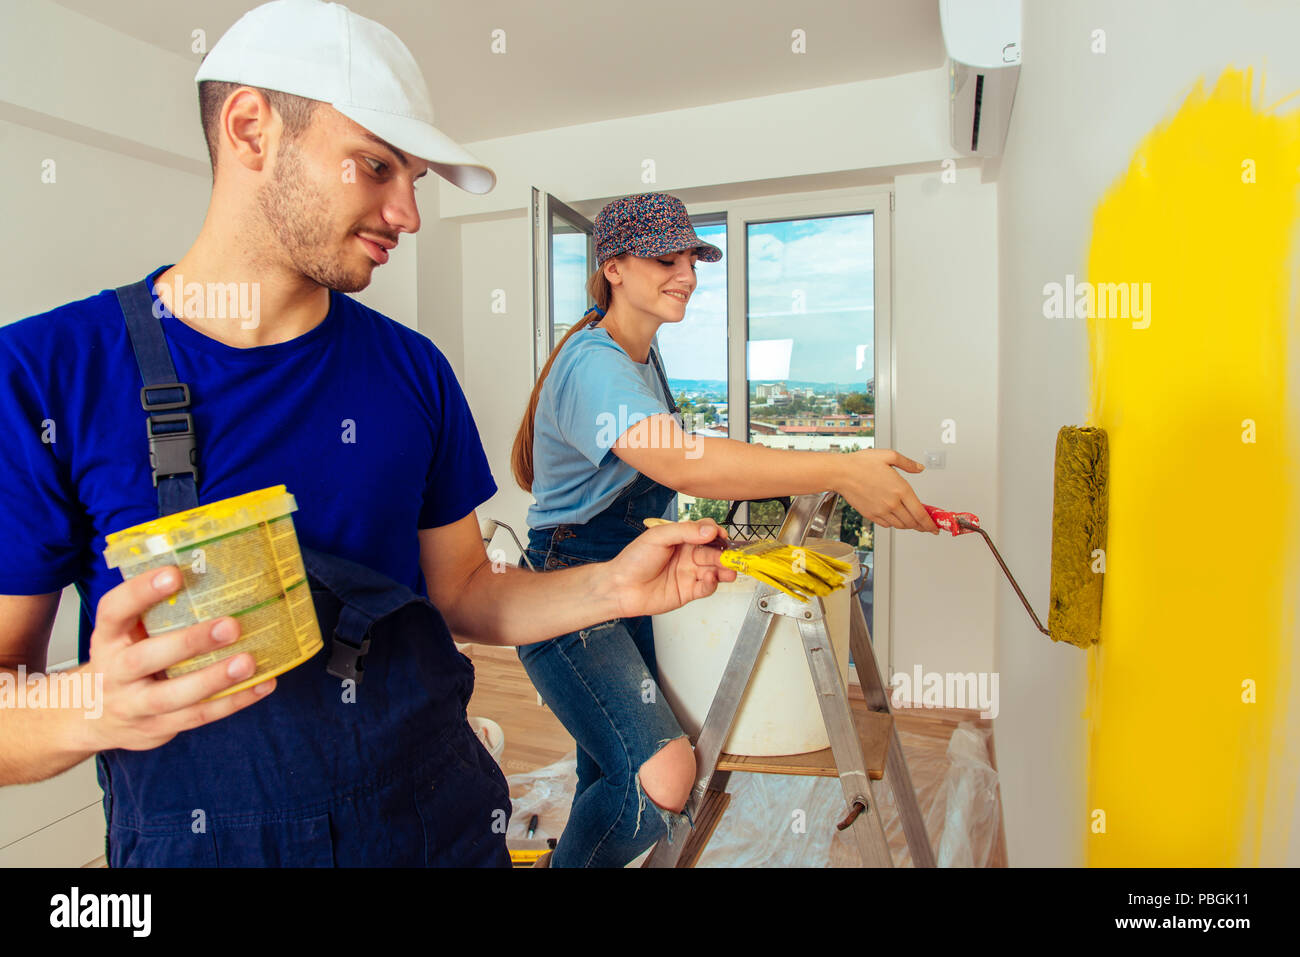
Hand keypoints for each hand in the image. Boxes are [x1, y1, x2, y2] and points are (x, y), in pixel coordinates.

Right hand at [78, 566, 275, 752]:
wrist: (89, 717)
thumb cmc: (120, 662)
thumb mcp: (124, 634)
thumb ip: (155, 612)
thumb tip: (212, 570)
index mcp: (108, 640)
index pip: (114, 611)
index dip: (141, 592)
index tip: (174, 573)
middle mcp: (115, 673)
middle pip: (145, 659)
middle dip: (188, 643)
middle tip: (230, 627)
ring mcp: (134, 705)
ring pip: (173, 697)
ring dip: (214, 680)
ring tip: (249, 662)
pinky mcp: (158, 728)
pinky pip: (199, 716)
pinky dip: (234, 701)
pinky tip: (263, 684)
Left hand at [603, 519, 738, 618]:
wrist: (620, 586)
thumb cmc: (634, 559)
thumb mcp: (658, 537)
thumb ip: (685, 531)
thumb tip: (709, 530)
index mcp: (681, 539)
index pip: (707, 532)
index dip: (716, 533)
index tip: (721, 535)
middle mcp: (688, 555)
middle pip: (714, 552)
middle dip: (725, 554)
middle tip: (732, 556)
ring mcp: (689, 573)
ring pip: (714, 570)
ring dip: (724, 570)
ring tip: (729, 570)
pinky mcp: (688, 592)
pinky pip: (706, 587)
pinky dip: (712, 584)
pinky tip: (710, 579)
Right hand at [837, 449, 939, 533]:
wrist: (841, 473)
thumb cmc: (861, 463)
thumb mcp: (889, 455)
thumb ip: (908, 463)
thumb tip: (919, 468)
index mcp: (901, 489)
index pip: (920, 513)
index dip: (930, 523)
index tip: (935, 527)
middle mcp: (892, 503)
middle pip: (912, 522)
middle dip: (922, 526)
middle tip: (927, 526)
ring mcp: (881, 511)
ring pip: (900, 525)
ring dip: (909, 525)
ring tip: (913, 522)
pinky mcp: (871, 514)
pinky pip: (887, 525)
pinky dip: (894, 524)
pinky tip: (896, 518)